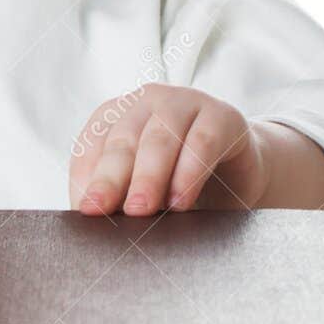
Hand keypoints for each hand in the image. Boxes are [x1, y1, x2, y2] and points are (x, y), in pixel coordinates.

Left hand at [69, 84, 270, 216]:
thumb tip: (94, 223)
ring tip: (140, 210)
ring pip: (161, 138)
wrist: (238, 176)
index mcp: (117, 115)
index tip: (85, 209)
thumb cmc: (178, 184)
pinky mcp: (222, 116)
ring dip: (148, 176)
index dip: (86, 176)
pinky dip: (189, 173)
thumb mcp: (144, 191)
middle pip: (123, 139)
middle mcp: (147, 101)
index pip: (92, 143)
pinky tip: (180, 201)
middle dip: (111, 178)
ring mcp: (186, 102)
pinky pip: (203, 141)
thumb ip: (118, 199)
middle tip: (103, 211)